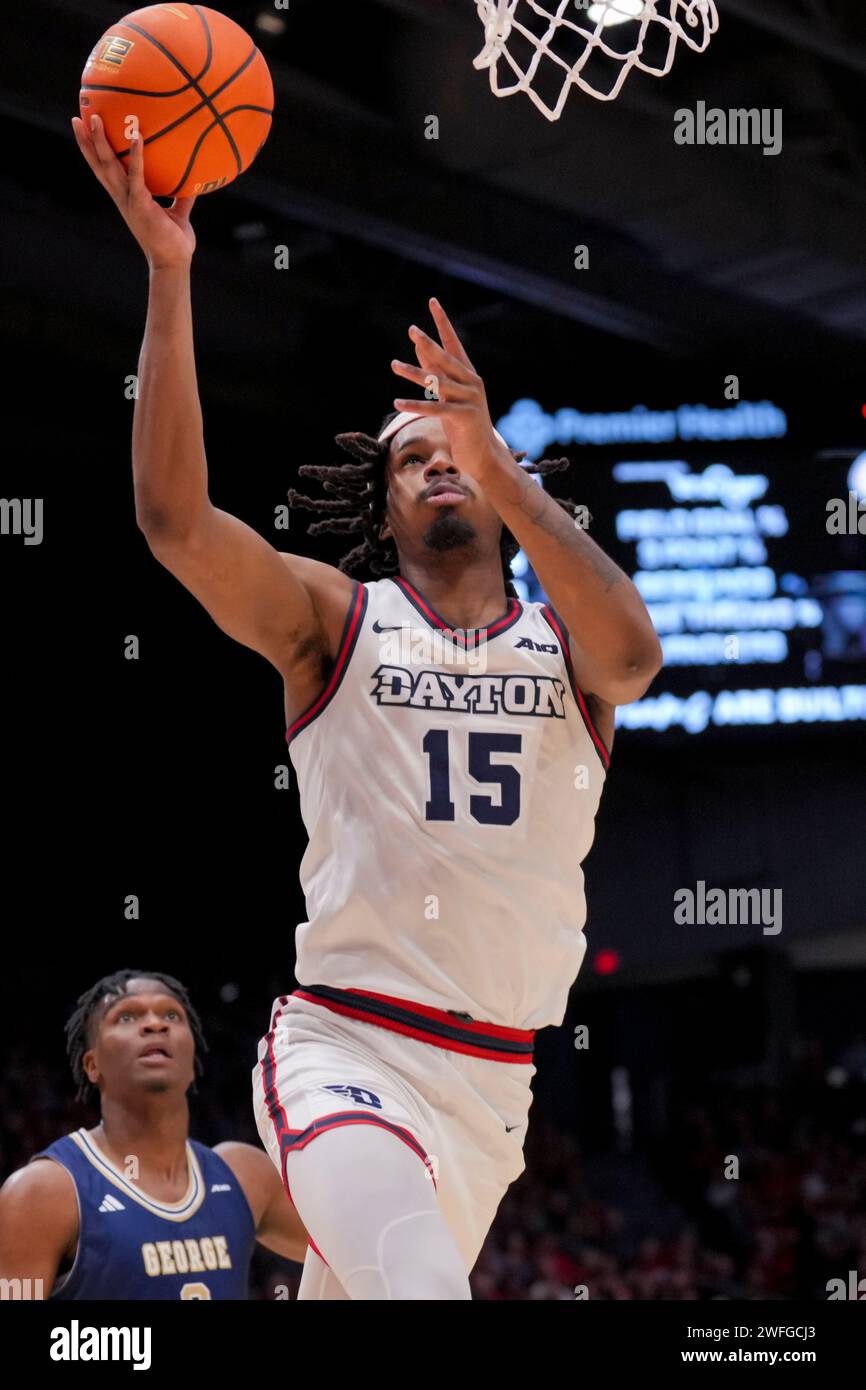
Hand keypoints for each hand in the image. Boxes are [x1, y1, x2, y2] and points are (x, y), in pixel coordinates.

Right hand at [71, 113, 195, 270]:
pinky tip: (137, 136)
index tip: (84, 132)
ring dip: (99, 142)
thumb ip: (182, 197)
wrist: (173, 263)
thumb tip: (194, 182)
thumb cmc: (174, 242)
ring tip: (94, 118)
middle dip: (86, 141)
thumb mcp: (177, 214)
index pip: (105, 170)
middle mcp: (122, 197)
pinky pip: (136, 176)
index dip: (92, 152)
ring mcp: (129, 200)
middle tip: (77, 117)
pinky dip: (136, 155)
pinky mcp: (140, 205)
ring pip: (108, 166)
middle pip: (98, 164)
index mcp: (127, 197)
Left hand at [390, 298, 507, 481]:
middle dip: (427, 343)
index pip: (453, 343)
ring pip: (436, 383)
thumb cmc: (463, 426)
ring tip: (393, 365)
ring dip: (413, 374)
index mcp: (469, 375)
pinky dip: (414, 405)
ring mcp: (470, 399)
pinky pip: (434, 408)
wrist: (484, 457)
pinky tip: (397, 402)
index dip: (442, 322)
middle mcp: (472, 383)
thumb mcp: (448, 396)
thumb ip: (435, 372)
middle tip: (411, 329)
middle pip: (445, 358)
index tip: (432, 302)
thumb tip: (419, 348)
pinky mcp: (464, 417)